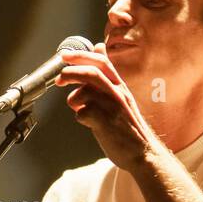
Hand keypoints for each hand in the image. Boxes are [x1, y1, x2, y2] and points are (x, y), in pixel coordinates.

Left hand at [54, 43, 159, 170]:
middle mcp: (118, 94)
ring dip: (74, 99)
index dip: (81, 55)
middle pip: (91, 73)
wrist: (143, 153)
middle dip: (71, 71)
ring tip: (78, 108)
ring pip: (85, 92)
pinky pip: (83, 113)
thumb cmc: (128, 127)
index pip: (101, 62)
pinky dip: (79, 117)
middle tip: (60, 79)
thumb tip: (98, 48)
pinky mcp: (105, 123)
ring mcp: (112, 108)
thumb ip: (108, 75)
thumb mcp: (121, 95)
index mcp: (121, 86)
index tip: (65, 55)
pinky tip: (87, 122)